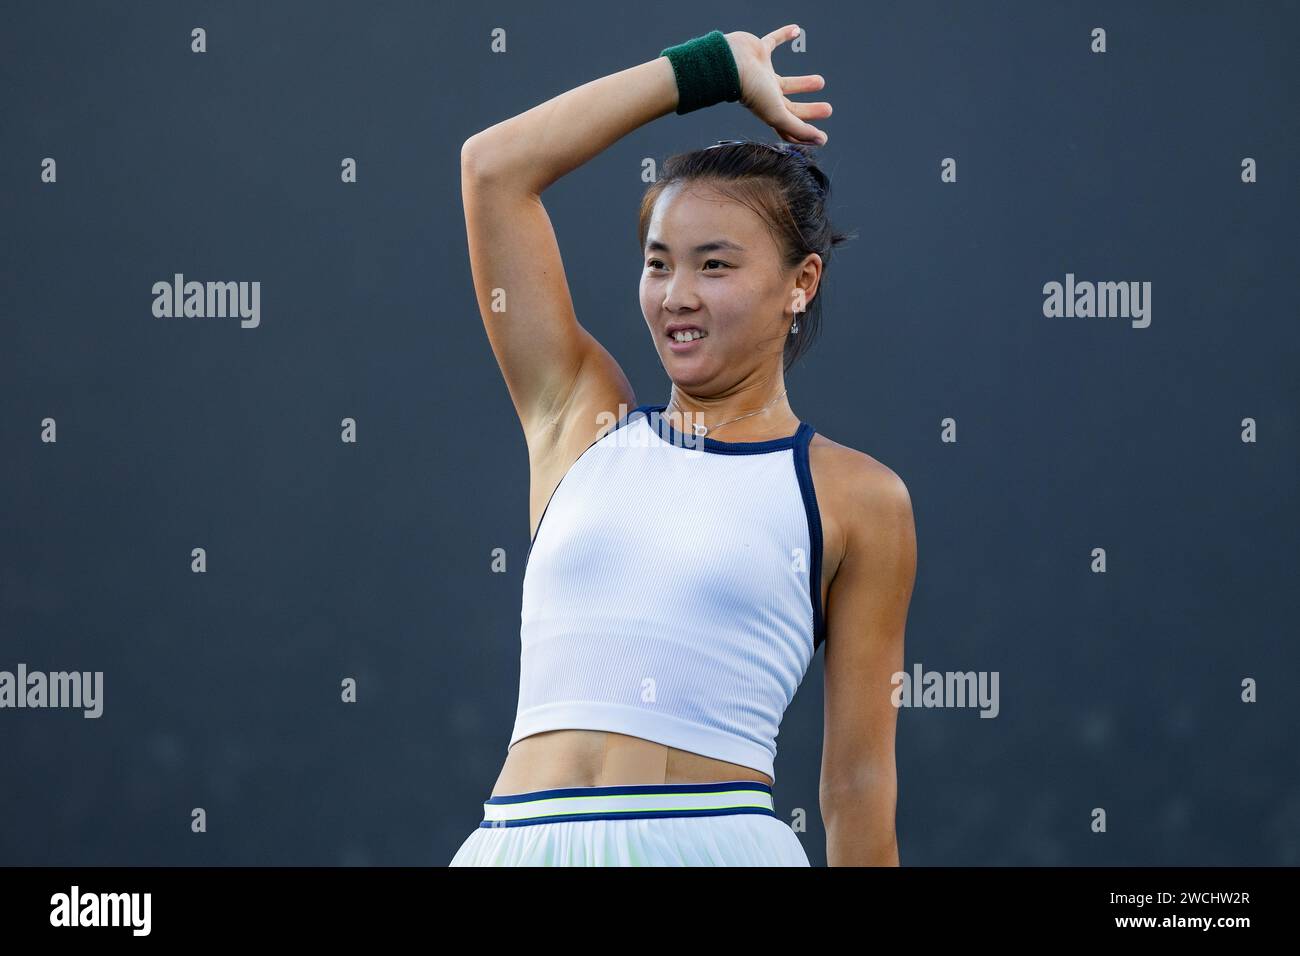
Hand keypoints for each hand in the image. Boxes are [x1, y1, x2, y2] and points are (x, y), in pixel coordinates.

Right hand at [725, 25, 830, 145]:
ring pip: (786, 81)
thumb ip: (798, 128)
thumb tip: (820, 140)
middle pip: (791, 106)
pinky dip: (783, 35)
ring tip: (821, 82)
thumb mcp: (777, 113)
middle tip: (828, 109)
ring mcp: (762, 74)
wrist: (729, 63)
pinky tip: (796, 30)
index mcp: (769, 110)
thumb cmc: (751, 90)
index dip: (804, 135)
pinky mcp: (758, 51)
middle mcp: (765, 95)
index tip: (821, 137)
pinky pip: (774, 41)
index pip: (789, 128)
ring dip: (803, 84)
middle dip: (809, 110)